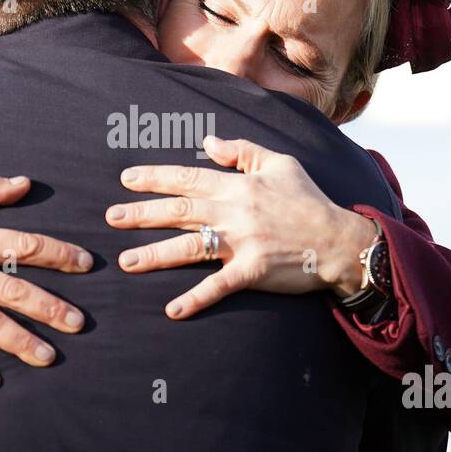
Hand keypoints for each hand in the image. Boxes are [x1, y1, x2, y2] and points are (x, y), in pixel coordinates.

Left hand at [105, 135, 378, 318]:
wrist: (339, 241)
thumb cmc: (309, 201)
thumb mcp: (280, 163)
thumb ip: (243, 150)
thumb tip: (208, 141)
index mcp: (238, 185)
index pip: (187, 177)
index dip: (154, 178)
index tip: (126, 179)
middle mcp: (234, 212)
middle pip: (179, 210)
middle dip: (142, 213)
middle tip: (111, 217)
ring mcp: (242, 243)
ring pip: (189, 247)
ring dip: (155, 254)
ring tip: (127, 262)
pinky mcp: (252, 271)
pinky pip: (219, 286)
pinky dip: (196, 299)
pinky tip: (172, 310)